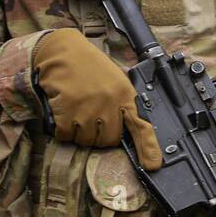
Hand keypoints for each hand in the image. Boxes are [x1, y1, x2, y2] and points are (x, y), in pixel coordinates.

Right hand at [32, 30, 162, 170]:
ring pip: (87, 141)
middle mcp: (109, 104)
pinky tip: (64, 112)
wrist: (62, 51)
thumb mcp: (114, 79)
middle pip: (109, 141)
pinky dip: (63, 130)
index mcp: (125, 95)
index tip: (152, 165)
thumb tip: (125, 128)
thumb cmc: (88, 65)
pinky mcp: (68, 113)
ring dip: (80, 133)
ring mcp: (88, 110)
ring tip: (77, 111)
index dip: (148, 148)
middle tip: (91, 118)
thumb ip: (121, 102)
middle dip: (100, 135)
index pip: (141, 125)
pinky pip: (66, 136)